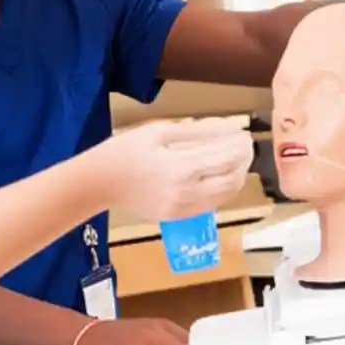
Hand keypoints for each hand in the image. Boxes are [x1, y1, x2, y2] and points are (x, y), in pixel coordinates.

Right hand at [91, 118, 252, 221]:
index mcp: (181, 168)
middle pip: (232, 179)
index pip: (226, 158)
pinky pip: (211, 204)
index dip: (240, 145)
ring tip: (235, 159)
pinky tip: (218, 174)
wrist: (99, 183)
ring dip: (236, 175)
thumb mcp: (159, 131)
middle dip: (243, 160)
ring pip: (225, 194)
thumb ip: (196, 130)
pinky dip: (222, 188)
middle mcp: (187, 193)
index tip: (245, 132)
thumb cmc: (125, 150)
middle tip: (243, 145)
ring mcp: (183, 209)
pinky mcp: (179, 217)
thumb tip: (227, 127)